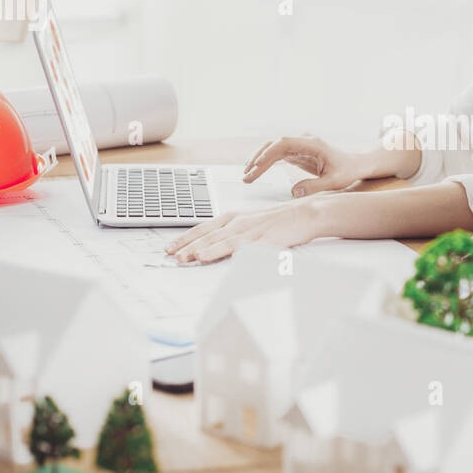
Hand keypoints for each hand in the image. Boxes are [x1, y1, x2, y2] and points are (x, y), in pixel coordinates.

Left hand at [165, 200, 319, 263]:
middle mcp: (240, 223)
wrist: (304, 213)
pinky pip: (253, 249)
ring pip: (228, 241)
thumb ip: (229, 235)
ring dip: (211, 249)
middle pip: (211, 236)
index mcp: (233, 218)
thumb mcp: (248, 223)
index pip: (203, 228)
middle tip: (175, 256)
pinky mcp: (269, 240)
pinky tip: (234, 259)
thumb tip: (208, 247)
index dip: (185, 238)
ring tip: (196, 258)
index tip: (169, 247)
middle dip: (191, 246)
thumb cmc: (276, 220)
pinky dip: (240, 254)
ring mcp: (254, 231)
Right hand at [244, 135, 370, 196]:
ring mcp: (298, 145)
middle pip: (274, 144)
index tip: (257, 166)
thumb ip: (315, 186)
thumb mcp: (334, 181)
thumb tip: (294, 192)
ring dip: (258, 160)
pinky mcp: (296, 152)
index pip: (284, 143)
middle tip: (246, 176)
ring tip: (246, 175)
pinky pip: (276, 154)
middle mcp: (303, 140)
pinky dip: (265, 162)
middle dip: (258, 159)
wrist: (355, 163)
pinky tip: (254, 171)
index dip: (268, 153)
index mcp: (312, 143)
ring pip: (272, 148)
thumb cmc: (347, 170)